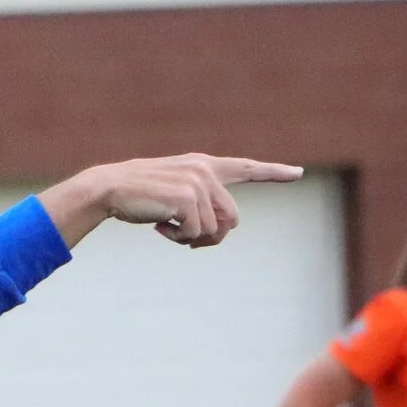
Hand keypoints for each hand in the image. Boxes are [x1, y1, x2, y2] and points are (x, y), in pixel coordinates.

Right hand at [47, 154, 306, 249]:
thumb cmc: (138, 196)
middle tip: (184, 240)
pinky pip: (195, 233)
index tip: (297, 173)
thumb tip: (225, 229)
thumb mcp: (173, 197)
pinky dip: (177, 239)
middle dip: (211, 238)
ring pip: (213, 230)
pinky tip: (159, 227)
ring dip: (189, 239)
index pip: (246, 168)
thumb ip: (202, 205)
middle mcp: (206, 170)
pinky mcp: (188, 197)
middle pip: (231, 219)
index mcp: (204, 166)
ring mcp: (198, 182)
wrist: (109, 189)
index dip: (274, 172)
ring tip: (165, 228)